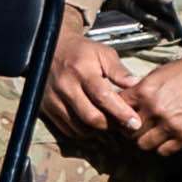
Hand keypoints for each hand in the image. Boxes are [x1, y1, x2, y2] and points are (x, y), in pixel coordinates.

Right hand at [44, 13, 144, 141]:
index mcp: (81, 70)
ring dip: (98, 131)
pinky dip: (83, 132)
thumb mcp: (103, 53)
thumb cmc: (81, 51)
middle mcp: (65, 86)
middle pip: (90, 116)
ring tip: (110, 125)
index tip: (134, 122)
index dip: (120, 112)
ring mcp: (53, 98)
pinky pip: (67, 129)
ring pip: (78, 126)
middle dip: (110, 125)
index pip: (102, 97)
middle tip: (124, 126)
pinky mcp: (46, 107)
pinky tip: (94, 126)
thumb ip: (119, 70)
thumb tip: (135, 84)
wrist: (51, 49)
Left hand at [121, 22, 181, 156]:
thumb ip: (140, 90)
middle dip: (129, 129)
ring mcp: (172, 124)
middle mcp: (157, 109)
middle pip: (129, 130)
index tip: (120, 115)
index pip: (119, 109)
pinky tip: (164, 136)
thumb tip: (122, 102)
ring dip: (144, 139)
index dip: (117, 113)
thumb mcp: (158, 74)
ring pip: (143, 144)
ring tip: (150, 132)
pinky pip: (164, 150)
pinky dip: (161, 146)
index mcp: (145, 91)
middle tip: (134, 126)